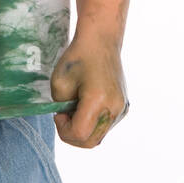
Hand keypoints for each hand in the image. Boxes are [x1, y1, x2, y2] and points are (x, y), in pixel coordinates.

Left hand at [50, 31, 129, 147]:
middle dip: (72, 134)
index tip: (59, 113)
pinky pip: (106, 126)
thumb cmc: (78, 57)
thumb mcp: (59, 84)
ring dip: (83, 129)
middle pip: (91, 141)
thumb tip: (69, 122)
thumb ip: (61, 108)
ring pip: (99, 136)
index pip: (79, 134)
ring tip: (76, 108)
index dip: (63, 129)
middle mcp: (114, 107)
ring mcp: (122, 108)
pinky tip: (86, 105)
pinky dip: (93, 123)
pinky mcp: (124, 106)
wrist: (101, 40)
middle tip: (64, 115)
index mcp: (98, 100)